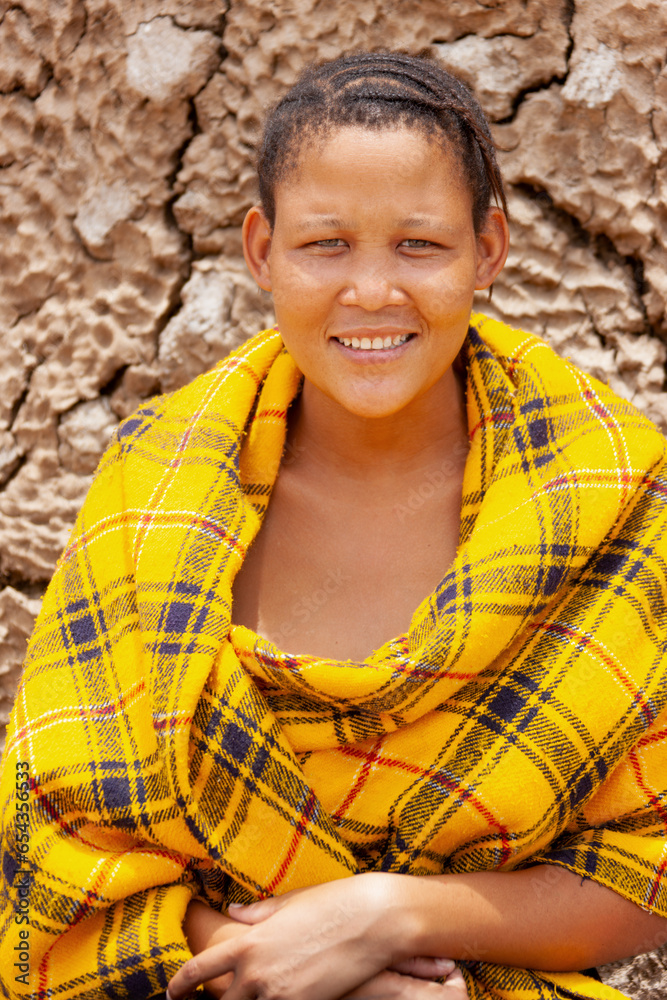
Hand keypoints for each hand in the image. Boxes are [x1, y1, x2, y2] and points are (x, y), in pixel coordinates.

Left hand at [167, 875, 451, 999]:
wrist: (373, 920)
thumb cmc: (333, 903)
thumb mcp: (289, 903)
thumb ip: (257, 913)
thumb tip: (233, 910)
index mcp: (248, 943)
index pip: (199, 969)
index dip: (180, 984)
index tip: (173, 993)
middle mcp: (256, 974)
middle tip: (220, 999)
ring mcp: (279, 996)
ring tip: (255, 997)